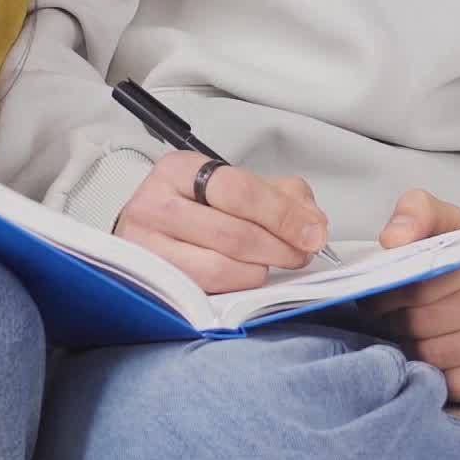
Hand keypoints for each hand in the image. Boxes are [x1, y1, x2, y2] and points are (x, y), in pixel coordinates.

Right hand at [112, 150, 329, 294]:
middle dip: (279, 246)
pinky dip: (238, 285)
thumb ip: (282, 196)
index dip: (283, 214)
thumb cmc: (193, 207)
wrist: (147, 231)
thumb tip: (312, 223)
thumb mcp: (234, 186)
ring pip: (220, 266)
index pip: (239, 191)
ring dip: (260, 269)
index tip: (312, 231)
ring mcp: (148, 246)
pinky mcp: (152, 280)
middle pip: (233, 233)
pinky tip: (247, 273)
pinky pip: (207, 290)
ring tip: (272, 262)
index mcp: (179, 170)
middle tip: (302, 252)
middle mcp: (155, 204)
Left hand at [372, 190, 459, 401]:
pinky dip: (436, 375)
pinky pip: (454, 385)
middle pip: (421, 323)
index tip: (378, 297)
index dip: (386, 296)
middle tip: (392, 319)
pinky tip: (437, 359)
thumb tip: (390, 241)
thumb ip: (417, 213)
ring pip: (432, 356)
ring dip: (411, 350)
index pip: (417, 285)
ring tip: (412, 337)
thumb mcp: (457, 225)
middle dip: (395, 323)